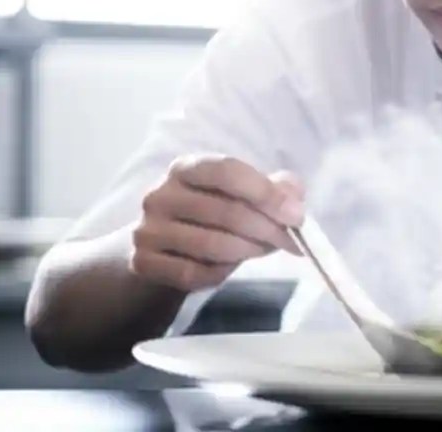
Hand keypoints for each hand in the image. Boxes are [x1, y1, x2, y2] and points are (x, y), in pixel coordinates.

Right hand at [130, 155, 303, 291]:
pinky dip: (220, 273)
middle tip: (291, 242)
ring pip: (213, 245)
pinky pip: (195, 273)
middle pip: (226, 212)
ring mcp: (148, 230)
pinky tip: (227, 268)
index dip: (265, 192)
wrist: (156, 251)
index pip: (227, 171)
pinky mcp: (144, 263)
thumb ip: (269, 188)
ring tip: (262, 251)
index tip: (296, 215)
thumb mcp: (235, 194)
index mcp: (186, 168)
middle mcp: (160, 195)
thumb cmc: (206, 216)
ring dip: (248, 251)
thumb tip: (293, 194)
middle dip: (267, 229)